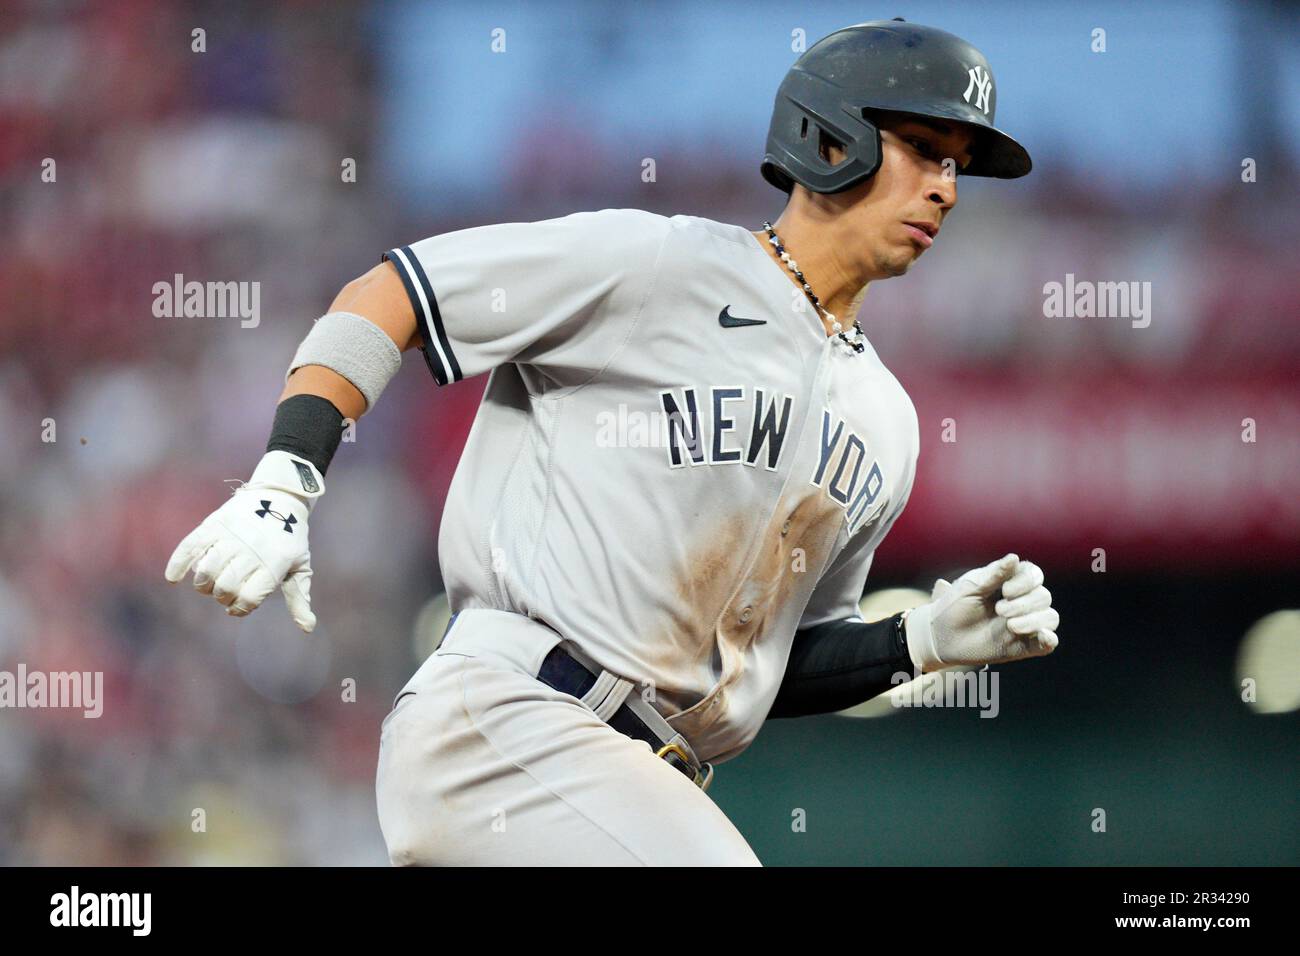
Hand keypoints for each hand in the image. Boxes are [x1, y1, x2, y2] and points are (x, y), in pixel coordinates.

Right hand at [164, 451, 323, 631]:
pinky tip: (174, 577)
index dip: (239, 608)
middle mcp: (252, 550)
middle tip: (225, 592)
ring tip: (208, 584)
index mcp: (274, 564)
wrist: (280, 496)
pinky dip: (178, 564)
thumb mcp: (300, 566)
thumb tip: (307, 628)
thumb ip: (299, 598)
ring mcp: (231, 536)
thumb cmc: (290, 538)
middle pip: (225, 587)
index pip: (248, 599)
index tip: (236, 607)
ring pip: (206, 571)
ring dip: (203, 585)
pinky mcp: (214, 524)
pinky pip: (190, 547)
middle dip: (222, 597)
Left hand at [904, 553, 1058, 671]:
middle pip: (1043, 596)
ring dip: (1034, 620)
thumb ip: (993, 575)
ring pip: (1050, 617)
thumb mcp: (970, 588)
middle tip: (1000, 610)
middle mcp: (1022, 602)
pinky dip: (1049, 639)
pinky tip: (1042, 637)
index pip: (1034, 575)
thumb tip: (1014, 558)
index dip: (1027, 581)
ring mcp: (1025, 624)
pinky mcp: (1024, 646)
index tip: (1006, 590)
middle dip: (1024, 603)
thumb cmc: (953, 606)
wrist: (940, 636)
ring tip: (1010, 625)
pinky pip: (1048, 643)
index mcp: (1010, 582)